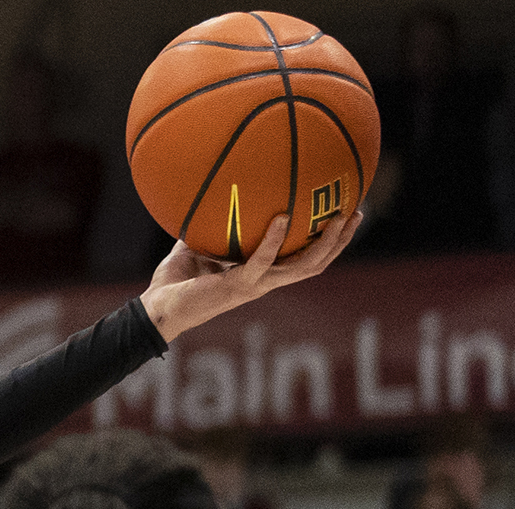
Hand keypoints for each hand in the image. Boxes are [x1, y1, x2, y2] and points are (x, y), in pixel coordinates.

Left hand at [139, 210, 361, 341]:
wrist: (157, 309)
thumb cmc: (175, 281)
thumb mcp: (198, 246)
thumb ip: (212, 224)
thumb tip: (215, 192)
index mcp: (260, 274)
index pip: (303, 259)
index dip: (326, 242)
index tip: (344, 216)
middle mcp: (264, 282)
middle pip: (316, 263)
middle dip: (340, 241)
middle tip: (357, 212)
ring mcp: (254, 286)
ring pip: (302, 267)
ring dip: (325, 243)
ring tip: (339, 216)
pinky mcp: (237, 286)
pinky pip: (261, 260)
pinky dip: (273, 240)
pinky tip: (283, 217)